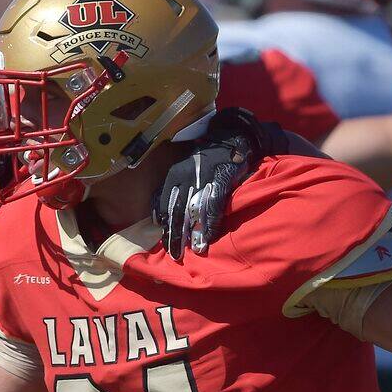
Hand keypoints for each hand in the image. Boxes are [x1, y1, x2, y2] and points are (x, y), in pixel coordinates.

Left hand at [153, 108, 286, 259]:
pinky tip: (208, 236)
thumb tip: (160, 213)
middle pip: (177, 211)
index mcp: (175, 175)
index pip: (163, 201)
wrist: (231, 137)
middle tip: (175, 253)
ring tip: (192, 250)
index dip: (163, 221)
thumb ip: (174, 187)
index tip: (163, 237)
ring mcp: (203, 180)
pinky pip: (213, 206)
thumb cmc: (206, 157)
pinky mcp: (220, 182)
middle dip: (176, 234)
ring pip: (194, 211)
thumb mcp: (184, 168)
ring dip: (193, 233)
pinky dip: (211, 223)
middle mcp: (186, 178)